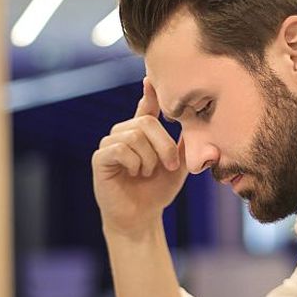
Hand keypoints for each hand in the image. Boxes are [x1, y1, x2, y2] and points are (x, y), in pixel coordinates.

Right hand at [92, 78, 186, 235]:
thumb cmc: (158, 191)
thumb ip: (184, 144)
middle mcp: (124, 133)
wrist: (142, 218)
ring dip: (149, 158)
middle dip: (164, 145)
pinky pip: (120, 149)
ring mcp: (110, 144)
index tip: (151, 78)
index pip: (146, 106)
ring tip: (147, 173)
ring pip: (134, 135)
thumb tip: (196, 121)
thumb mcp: (178, 166)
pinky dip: (134, 162)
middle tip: (170, 166)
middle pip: (145, 122)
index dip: (149, 92)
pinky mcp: (100, 158)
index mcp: (142, 133)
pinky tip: (134, 173)